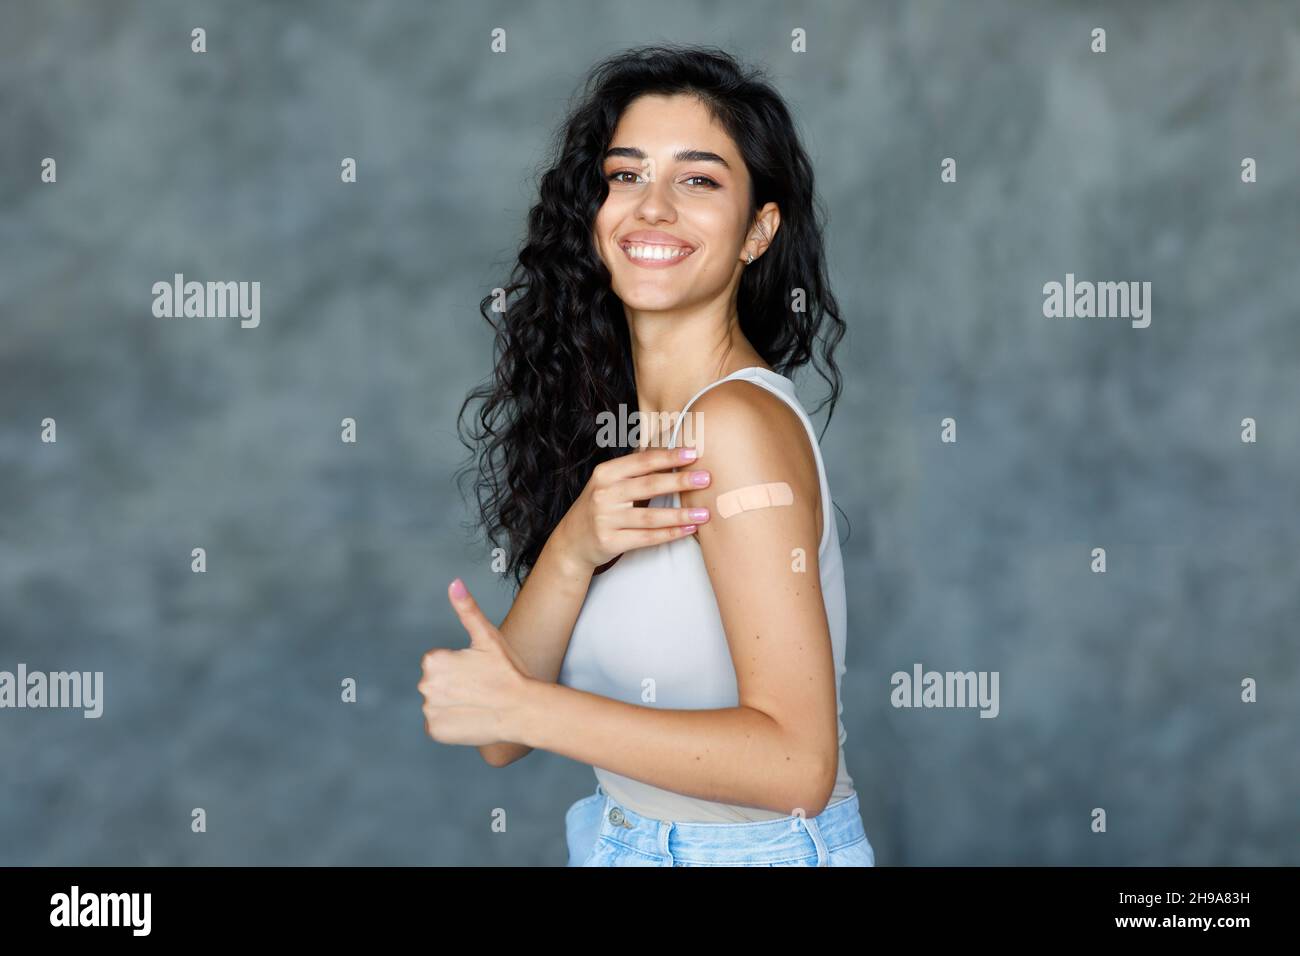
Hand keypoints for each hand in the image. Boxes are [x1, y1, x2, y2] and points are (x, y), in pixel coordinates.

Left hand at [419, 578, 532, 746]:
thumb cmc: (508, 670)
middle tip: (481, 686)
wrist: (523, 710)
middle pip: (437, 682)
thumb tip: (454, 582)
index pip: (439, 662)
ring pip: (438, 703)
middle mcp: (425, 686)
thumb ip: (466, 609)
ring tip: (479, 702)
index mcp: (433, 661)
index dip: (461, 665)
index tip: (479, 670)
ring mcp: (429, 711)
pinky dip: (452, 722)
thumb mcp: (488, 636)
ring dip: (453, 703)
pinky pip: (440, 724)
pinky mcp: (436, 732)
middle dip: (454, 683)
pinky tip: (472, 717)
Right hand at [557, 445, 711, 569]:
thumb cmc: (601, 506)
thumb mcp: (609, 482)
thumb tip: (672, 449)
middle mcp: (603, 494)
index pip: (642, 462)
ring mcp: (605, 519)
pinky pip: (646, 538)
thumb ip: (635, 469)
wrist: (572, 541)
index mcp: (605, 473)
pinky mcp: (610, 542)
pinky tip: (689, 530)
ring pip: (650, 516)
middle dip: (680, 481)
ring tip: (705, 513)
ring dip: (680, 514)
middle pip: (648, 486)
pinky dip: (670, 534)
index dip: (668, 457)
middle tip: (706, 479)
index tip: (693, 453)